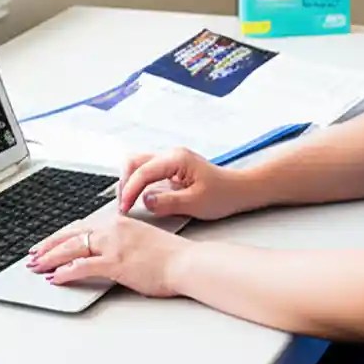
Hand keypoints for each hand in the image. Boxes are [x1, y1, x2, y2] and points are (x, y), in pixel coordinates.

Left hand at [26, 215, 190, 296]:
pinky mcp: (115, 263)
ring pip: (72, 249)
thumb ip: (122, 242)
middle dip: (48, 246)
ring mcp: (113, 245)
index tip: (48, 243)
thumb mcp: (141, 240)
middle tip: (33, 255)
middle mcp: (113, 229)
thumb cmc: (169, 256)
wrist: (185, 262)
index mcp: (119, 222)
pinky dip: (65, 272)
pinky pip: (82, 266)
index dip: (61, 235)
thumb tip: (106, 252)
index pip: (82, 226)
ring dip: (50, 258)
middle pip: (71, 234)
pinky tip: (55, 278)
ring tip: (37, 267)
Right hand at [117, 147, 252, 220]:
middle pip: (135, 162)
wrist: (238, 190)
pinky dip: (137, 183)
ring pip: (138, 165)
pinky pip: (146, 171)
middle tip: (124, 205)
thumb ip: (167, 202)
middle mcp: (171, 155)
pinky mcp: (170, 169)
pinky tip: (137, 197)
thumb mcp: (196, 203)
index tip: (125, 208)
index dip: (130, 190)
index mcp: (177, 159)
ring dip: (129, 182)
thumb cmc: (223, 194)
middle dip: (125, 183)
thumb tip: (145, 201)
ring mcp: (170, 160)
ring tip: (128, 202)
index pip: (143, 171)